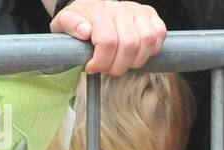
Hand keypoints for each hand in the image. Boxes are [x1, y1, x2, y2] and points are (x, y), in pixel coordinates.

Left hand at [50, 1, 165, 74]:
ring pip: (147, 41)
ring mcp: (138, 11)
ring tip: (120, 63)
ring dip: (134, 61)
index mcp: (100, 12)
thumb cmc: (78, 20)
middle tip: (106, 68)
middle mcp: (122, 9)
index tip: (91, 67)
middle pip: (129, 45)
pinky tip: (135, 56)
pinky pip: (159, 35)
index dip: (100, 62)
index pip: (108, 42)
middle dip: (117, 66)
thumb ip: (70, 25)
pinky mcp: (150, 15)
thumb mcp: (64, 22)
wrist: (91, 6)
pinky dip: (150, 51)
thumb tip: (85, 31)